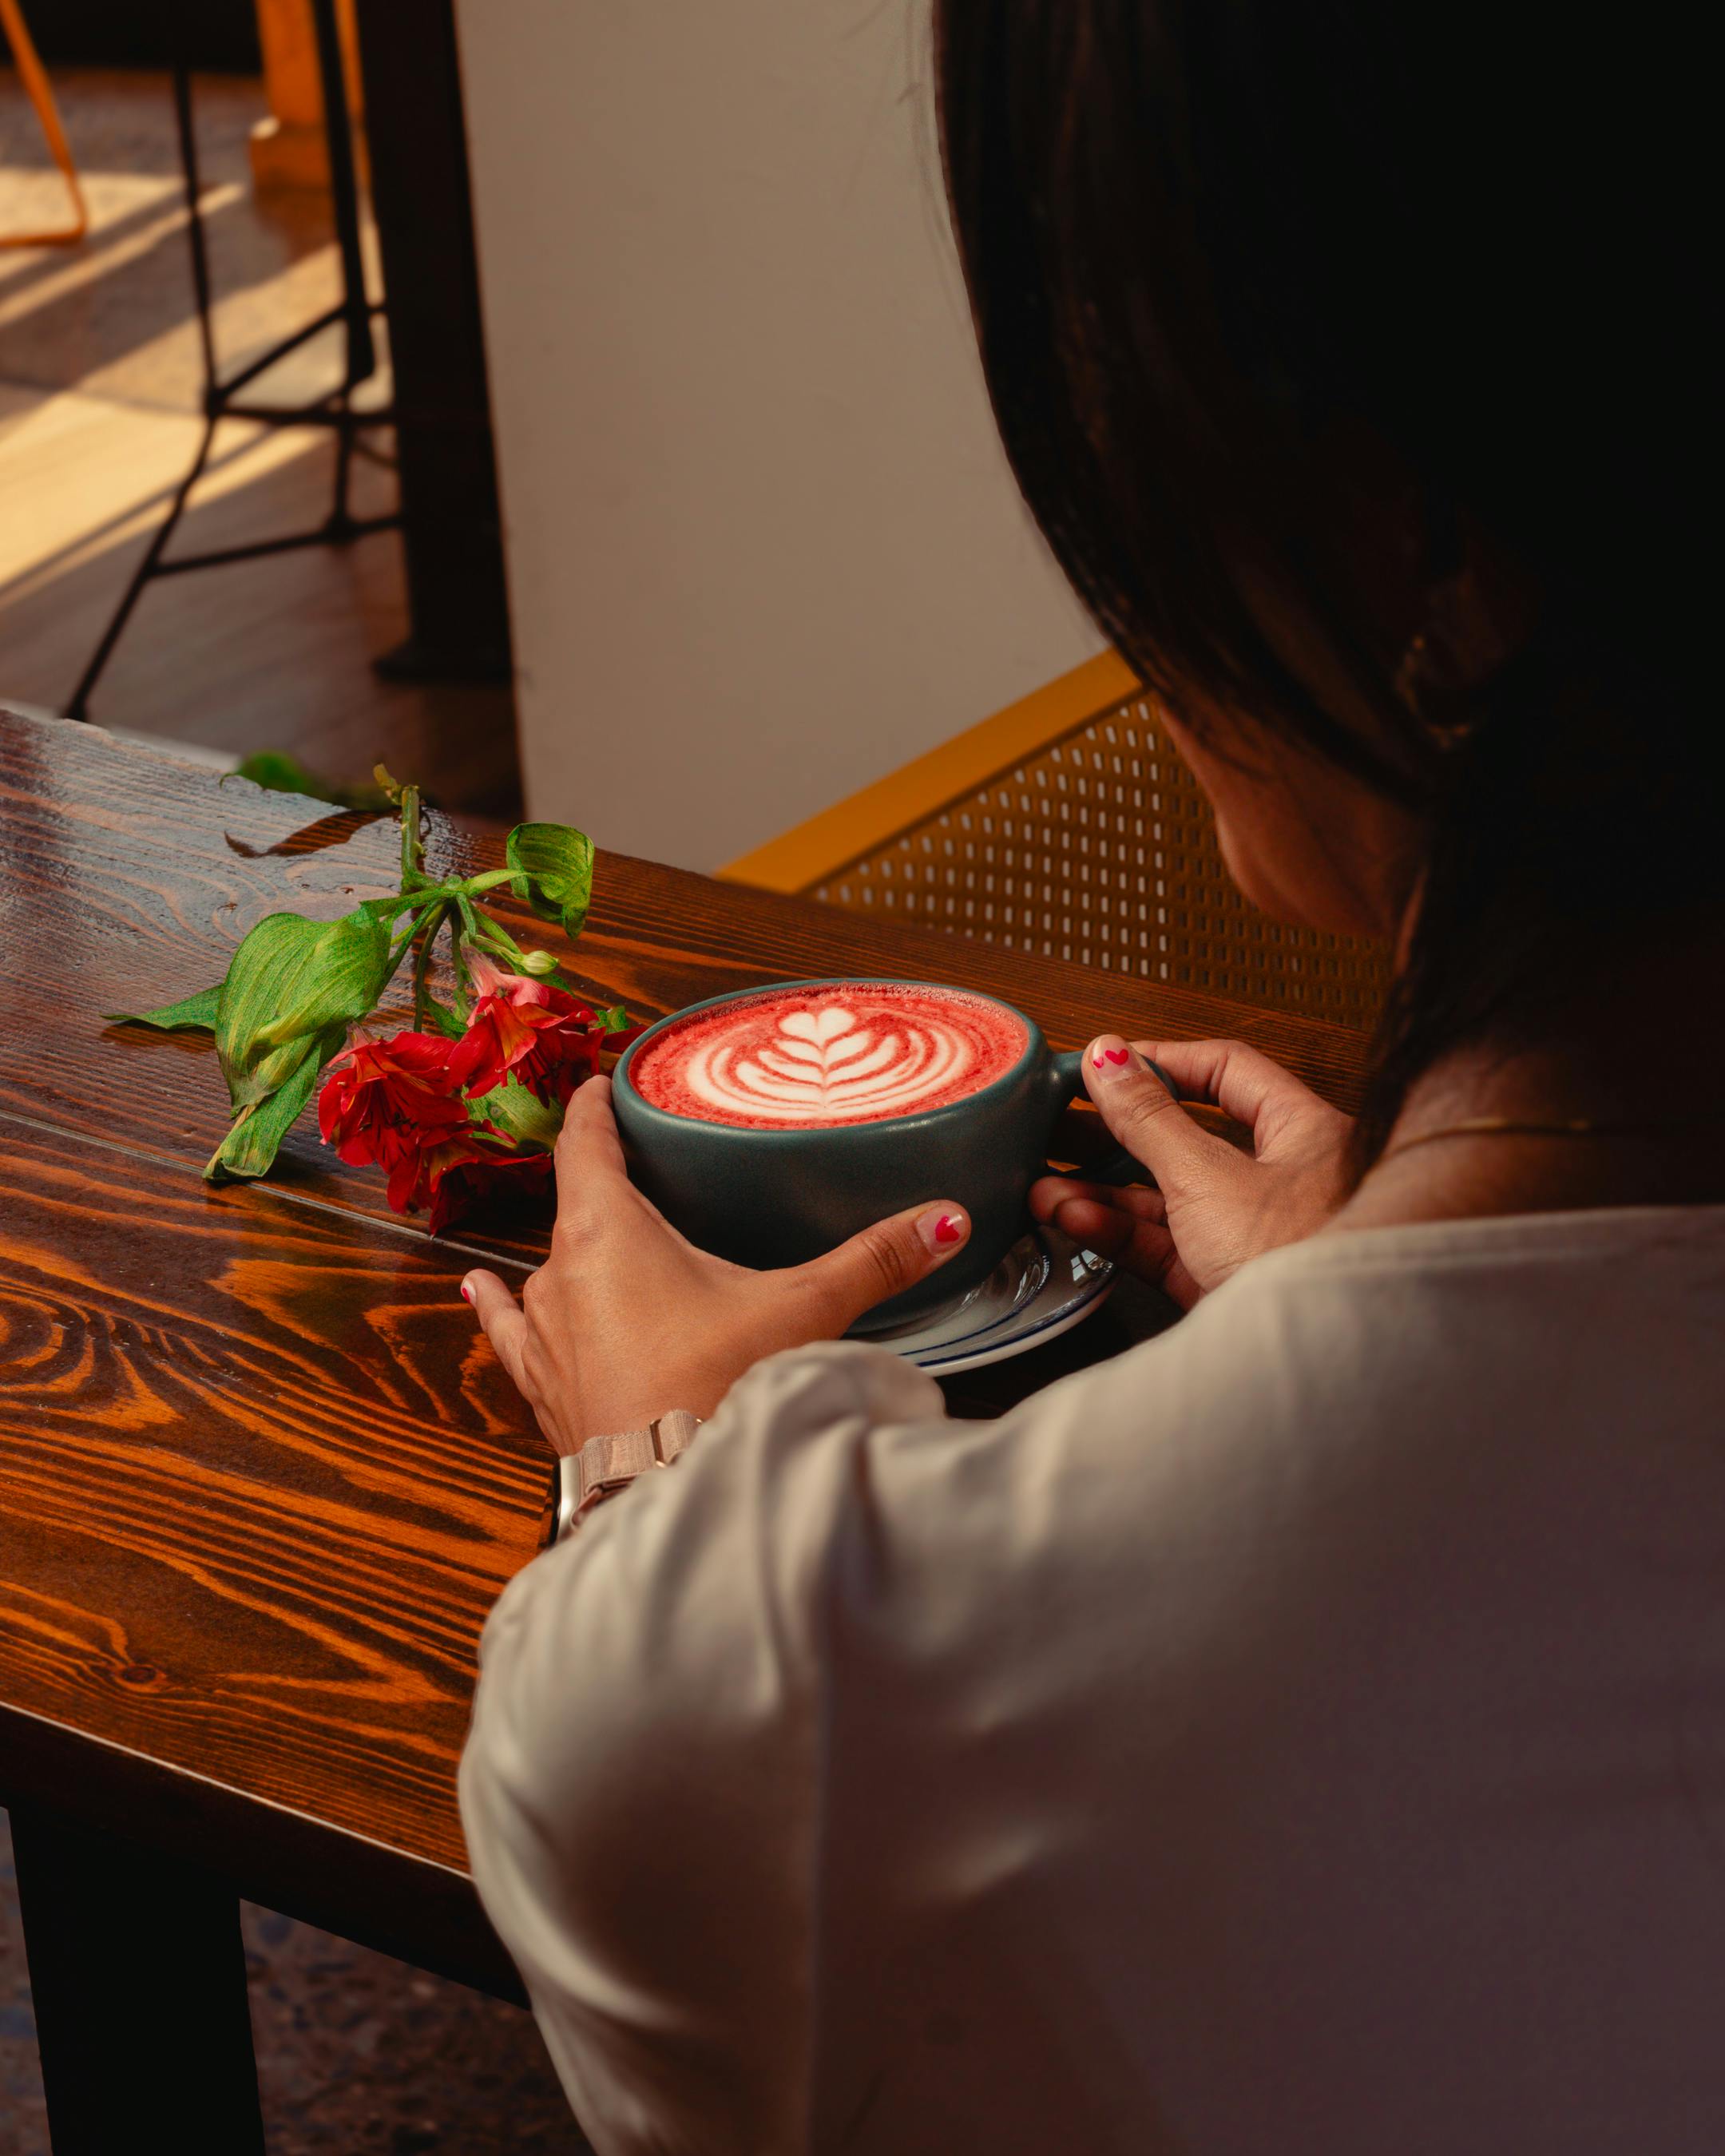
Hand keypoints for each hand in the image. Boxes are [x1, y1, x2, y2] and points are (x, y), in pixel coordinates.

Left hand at [460, 1075, 971, 1451]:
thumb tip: (942, 1218)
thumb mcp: (804, 1310)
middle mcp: (559, 1275)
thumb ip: (874, 1259)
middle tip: (637, 1159)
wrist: (667, 1503)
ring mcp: (545, 1336)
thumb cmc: (718, 1395)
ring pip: (544, 1267)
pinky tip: (481, 1291)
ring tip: (571, 1219)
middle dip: (603, 1180)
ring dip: (565, 1245)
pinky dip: (501, 1307)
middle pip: (573, 1203)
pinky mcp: (545, 1391)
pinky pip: (513, 1332)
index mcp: (604, 1232)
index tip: (606, 1081)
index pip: (586, 1143)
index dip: (597, 1106)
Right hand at [1029, 1036, 1352, 1309]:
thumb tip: (1111, 1058)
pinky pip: (1168, 1248)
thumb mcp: (1207, 1175)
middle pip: (1186, 1141)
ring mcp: (1252, 1236)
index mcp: (1303, 1133)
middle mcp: (1283, 1181)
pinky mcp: (1226, 1285)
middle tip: (1059, 1131)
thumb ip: (1150, 1119)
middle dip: (1116, 1138)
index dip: (1164, 1062)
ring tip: (1045, 1188)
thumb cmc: (1299, 1257)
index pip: (1229, 1072)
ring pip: (1169, 1201)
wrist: (1318, 1359)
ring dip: (1104, 1193)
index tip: (1107, 1066)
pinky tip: (1076, 1219)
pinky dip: (1122, 1233)